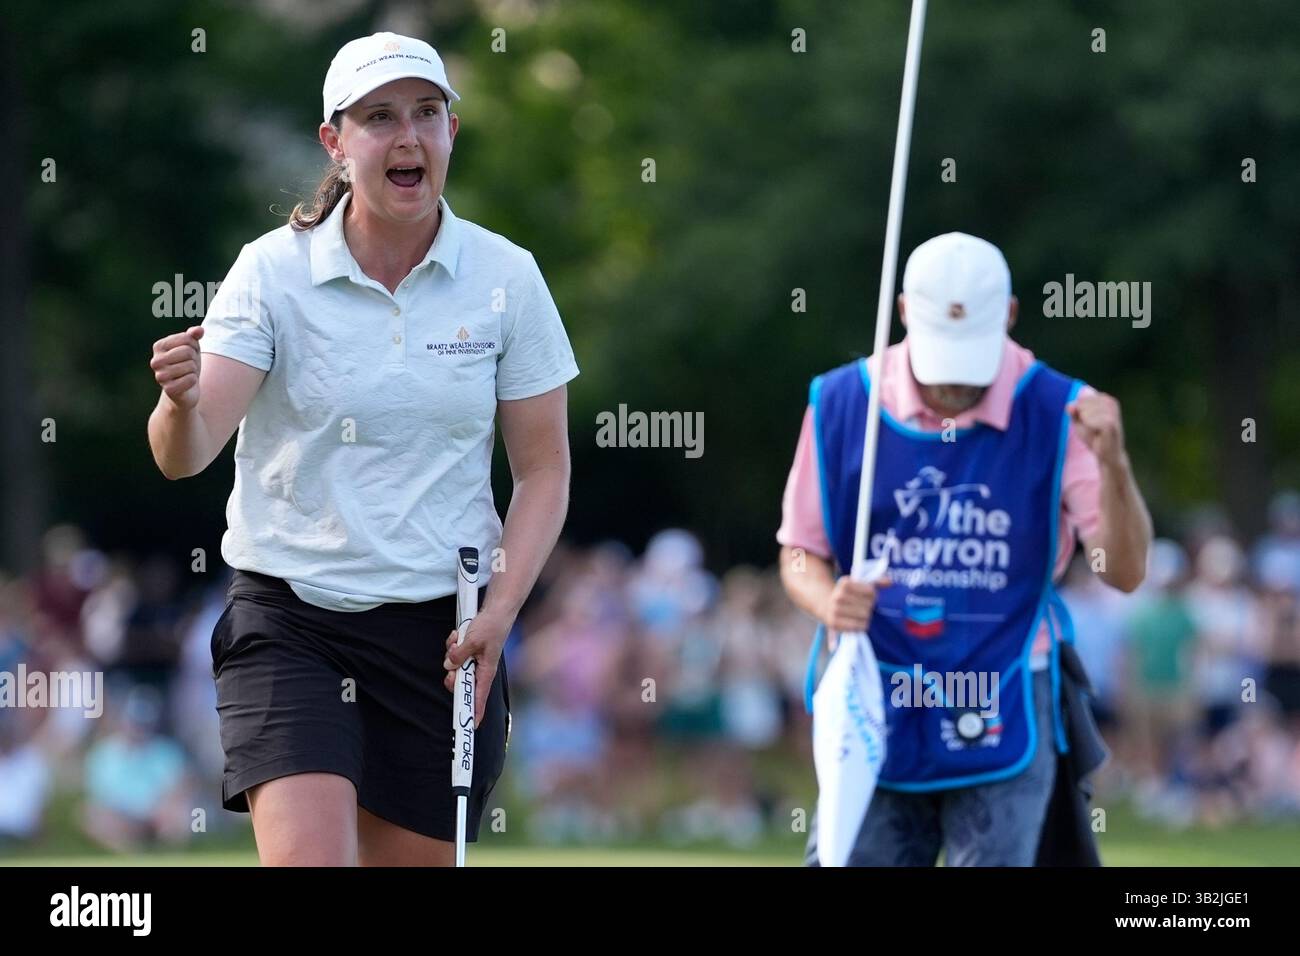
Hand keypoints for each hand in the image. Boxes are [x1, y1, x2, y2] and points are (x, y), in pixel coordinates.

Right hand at [151, 326, 203, 409]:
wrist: (185, 389)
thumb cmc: (187, 363)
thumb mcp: (192, 347)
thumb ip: (194, 335)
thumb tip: (199, 330)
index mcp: (159, 346)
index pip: (187, 338)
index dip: (194, 346)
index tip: (189, 353)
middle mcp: (155, 361)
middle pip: (188, 351)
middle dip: (194, 359)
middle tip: (189, 365)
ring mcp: (160, 376)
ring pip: (190, 365)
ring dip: (194, 370)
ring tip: (187, 374)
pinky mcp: (169, 389)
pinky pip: (191, 379)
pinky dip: (193, 381)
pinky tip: (187, 383)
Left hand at [443, 608, 511, 726]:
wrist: (496, 610)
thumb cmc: (492, 626)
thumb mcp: (472, 641)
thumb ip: (459, 655)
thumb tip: (448, 665)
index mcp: (486, 672)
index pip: (479, 698)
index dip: (474, 713)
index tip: (470, 726)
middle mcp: (480, 669)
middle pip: (460, 683)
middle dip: (452, 674)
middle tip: (451, 663)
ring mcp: (473, 660)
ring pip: (455, 666)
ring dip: (452, 654)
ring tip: (457, 641)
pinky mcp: (469, 651)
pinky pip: (455, 654)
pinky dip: (453, 645)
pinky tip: (457, 635)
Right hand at [820, 574, 889, 647]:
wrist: (827, 605)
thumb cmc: (849, 595)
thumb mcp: (860, 584)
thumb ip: (876, 582)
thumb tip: (890, 582)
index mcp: (844, 583)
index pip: (871, 592)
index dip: (873, 595)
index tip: (868, 596)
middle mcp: (838, 595)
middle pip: (869, 605)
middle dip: (869, 606)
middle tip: (863, 606)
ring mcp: (834, 609)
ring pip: (865, 616)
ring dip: (866, 617)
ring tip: (860, 614)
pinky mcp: (834, 623)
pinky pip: (859, 627)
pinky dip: (861, 626)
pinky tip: (856, 622)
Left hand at [1067, 392, 1127, 467]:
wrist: (1108, 455)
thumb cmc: (1093, 436)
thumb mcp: (1079, 421)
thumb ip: (1073, 411)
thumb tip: (1069, 406)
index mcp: (1104, 398)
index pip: (1079, 400)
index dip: (1079, 414)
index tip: (1089, 423)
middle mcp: (1110, 401)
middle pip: (1081, 405)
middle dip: (1081, 419)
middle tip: (1093, 429)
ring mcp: (1112, 411)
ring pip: (1084, 412)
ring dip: (1086, 424)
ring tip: (1096, 431)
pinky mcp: (1111, 422)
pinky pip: (1090, 420)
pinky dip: (1089, 428)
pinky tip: (1098, 433)